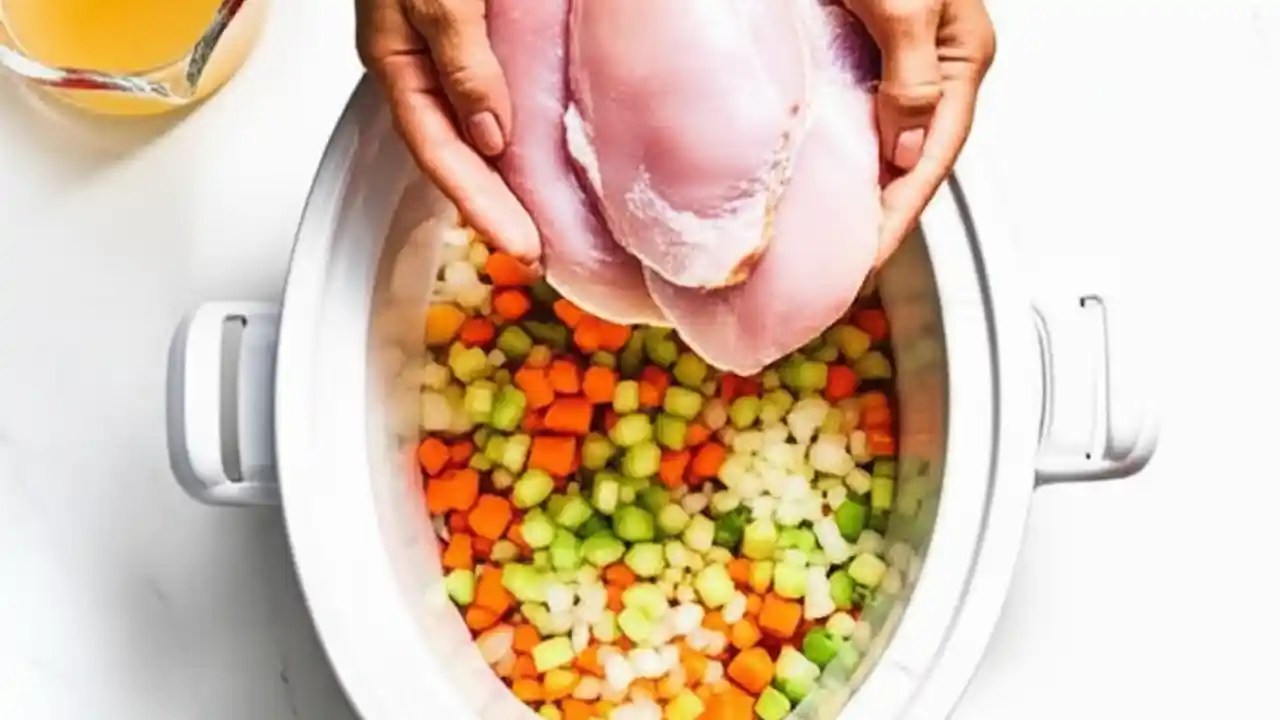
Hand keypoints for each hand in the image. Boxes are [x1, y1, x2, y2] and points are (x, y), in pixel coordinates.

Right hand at [356, 0, 539, 260]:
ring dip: (504, 178)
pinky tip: (537, 150)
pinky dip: (517, 131)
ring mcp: (442, 51)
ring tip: (536, 220)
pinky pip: (495, 94)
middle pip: (457, 155)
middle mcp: (417, 63)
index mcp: (397, 61)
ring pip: (473, 131)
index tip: (519, 244)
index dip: (480, 205)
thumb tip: (490, 136)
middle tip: (534, 255)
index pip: (441, 154)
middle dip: (494, 209)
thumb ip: (462, 62)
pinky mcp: (474, 30)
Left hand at [844, 0, 995, 263]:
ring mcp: (894, 56)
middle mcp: (930, 64)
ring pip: (880, 136)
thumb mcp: (907, 8)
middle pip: (911, 156)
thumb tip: (907, 152)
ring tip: (833, 230)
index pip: (935, 156)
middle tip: (850, 262)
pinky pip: (848, 108)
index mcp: (960, 58)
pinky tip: (814, 169)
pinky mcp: (853, 42)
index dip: (903, 212)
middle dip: (885, 211)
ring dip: (859, 183)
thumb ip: (911, 79)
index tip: (874, 257)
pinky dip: (834, 145)